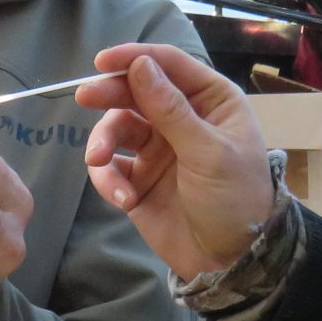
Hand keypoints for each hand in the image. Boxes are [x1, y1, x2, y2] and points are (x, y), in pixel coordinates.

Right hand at [77, 42, 276, 277]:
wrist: (231, 262)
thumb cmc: (235, 198)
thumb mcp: (209, 152)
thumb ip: (171, 109)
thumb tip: (140, 65)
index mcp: (210, 101)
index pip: (169, 64)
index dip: (135, 58)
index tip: (102, 62)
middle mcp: (181, 118)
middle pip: (135, 91)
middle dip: (110, 95)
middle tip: (85, 98)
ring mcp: (158, 149)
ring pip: (117, 128)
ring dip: (103, 142)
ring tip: (99, 162)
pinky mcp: (138, 180)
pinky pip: (111, 168)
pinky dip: (108, 179)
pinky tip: (123, 199)